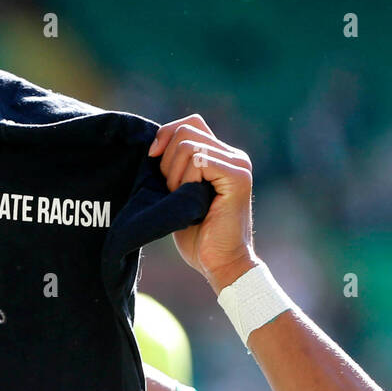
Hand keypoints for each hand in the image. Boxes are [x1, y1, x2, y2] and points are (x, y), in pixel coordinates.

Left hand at [148, 114, 259, 293]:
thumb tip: (153, 144)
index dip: (166, 135)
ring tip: (181, 198)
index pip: (190, 124)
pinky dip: (186, 180)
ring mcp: (239, 165)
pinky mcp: (237, 177)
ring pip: (189, 144)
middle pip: (186, 130)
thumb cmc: (199, 237)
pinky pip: (199, 160)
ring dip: (174, 173)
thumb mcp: (180, 193)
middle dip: (167, 159)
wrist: (221, 265)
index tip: (152, 159)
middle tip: (170, 191)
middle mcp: (235, 156)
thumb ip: (176, 165)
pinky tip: (190, 200)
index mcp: (223, 157)